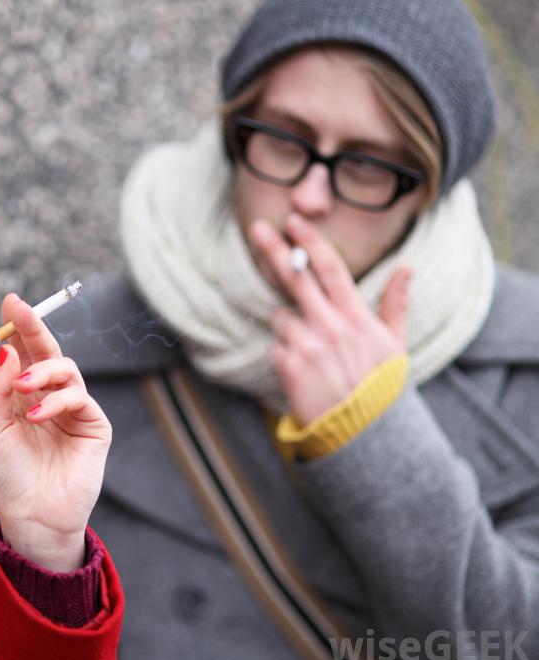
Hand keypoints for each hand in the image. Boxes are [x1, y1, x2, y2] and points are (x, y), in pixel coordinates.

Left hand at [0, 293, 111, 571]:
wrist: (32, 516)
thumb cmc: (9, 475)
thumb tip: (8, 347)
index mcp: (23, 394)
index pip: (22, 352)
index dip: (18, 327)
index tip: (9, 302)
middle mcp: (49, 396)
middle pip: (47, 351)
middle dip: (34, 327)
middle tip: (20, 307)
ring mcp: (74, 410)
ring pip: (66, 369)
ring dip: (43, 371)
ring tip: (24, 388)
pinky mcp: (93, 426)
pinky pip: (79, 397)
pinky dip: (57, 400)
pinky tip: (37, 415)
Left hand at [248, 214, 411, 425]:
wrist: (363, 432)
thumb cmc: (380, 387)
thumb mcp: (396, 345)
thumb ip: (396, 304)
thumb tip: (406, 267)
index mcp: (355, 317)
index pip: (330, 269)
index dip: (310, 242)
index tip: (294, 221)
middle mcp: (329, 325)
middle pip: (296, 278)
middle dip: (275, 250)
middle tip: (257, 228)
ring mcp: (306, 344)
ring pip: (281, 317)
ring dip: (289, 327)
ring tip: (312, 354)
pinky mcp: (288, 365)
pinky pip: (275, 347)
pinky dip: (284, 355)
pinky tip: (303, 372)